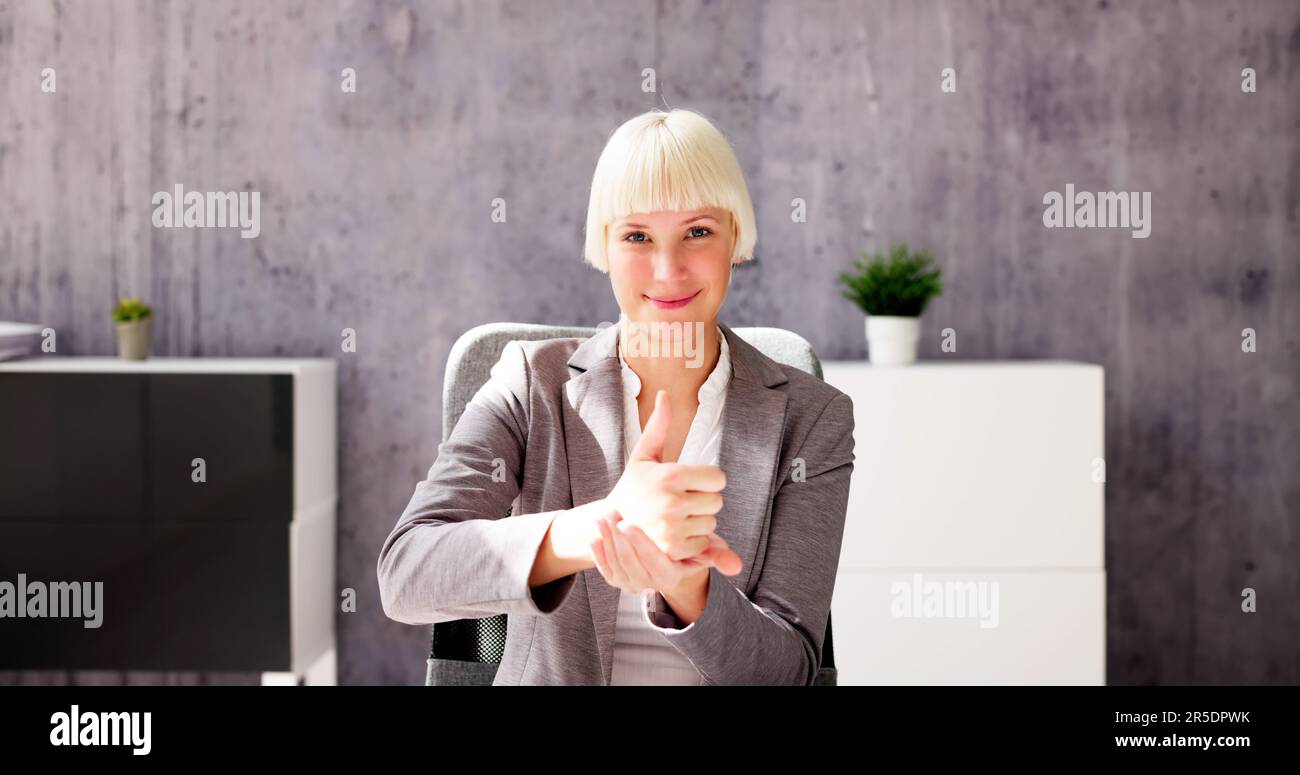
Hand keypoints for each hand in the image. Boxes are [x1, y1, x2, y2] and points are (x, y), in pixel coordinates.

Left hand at [588, 513, 739, 597]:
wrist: (660, 554)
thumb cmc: (683, 546)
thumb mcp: (701, 550)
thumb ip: (716, 553)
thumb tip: (736, 567)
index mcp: (669, 577)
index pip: (654, 563)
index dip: (641, 545)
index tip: (628, 524)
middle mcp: (648, 583)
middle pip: (631, 562)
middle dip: (618, 539)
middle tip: (611, 515)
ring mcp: (629, 583)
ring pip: (615, 562)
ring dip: (606, 539)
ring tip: (601, 515)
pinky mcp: (614, 577)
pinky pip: (602, 565)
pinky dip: (596, 548)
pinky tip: (593, 530)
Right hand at [603, 389, 738, 566]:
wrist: (610, 524)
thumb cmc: (634, 486)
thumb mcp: (644, 455)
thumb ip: (659, 426)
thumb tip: (665, 394)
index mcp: (670, 475)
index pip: (718, 478)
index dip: (706, 481)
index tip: (689, 483)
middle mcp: (672, 502)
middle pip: (717, 501)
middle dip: (703, 501)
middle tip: (680, 502)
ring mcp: (672, 528)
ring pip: (711, 523)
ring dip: (698, 522)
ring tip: (675, 518)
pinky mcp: (673, 549)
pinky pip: (703, 543)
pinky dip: (693, 541)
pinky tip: (674, 534)